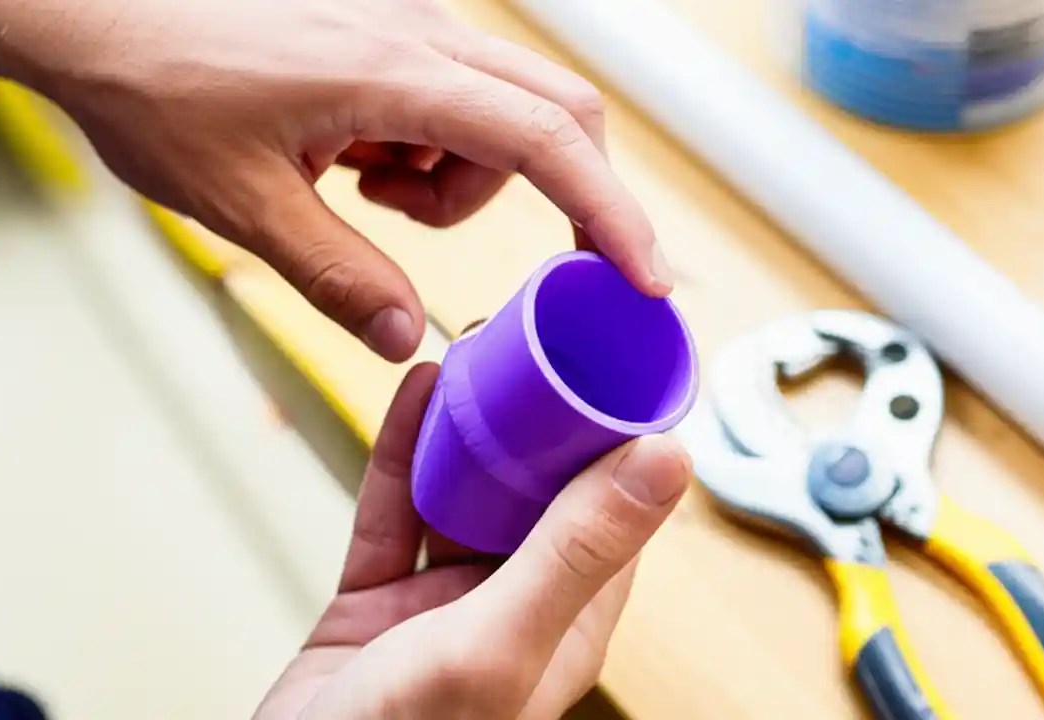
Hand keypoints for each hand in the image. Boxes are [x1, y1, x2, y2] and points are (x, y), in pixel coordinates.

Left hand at [29, 0, 671, 360]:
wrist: (96, 10)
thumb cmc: (157, 88)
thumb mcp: (244, 204)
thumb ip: (336, 275)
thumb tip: (407, 335)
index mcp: (395, 73)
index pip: (547, 142)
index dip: (612, 215)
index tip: (648, 279)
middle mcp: (420, 34)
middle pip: (557, 112)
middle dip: (559, 194)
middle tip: (514, 255)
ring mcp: (407, 26)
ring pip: (503, 113)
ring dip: (465, 178)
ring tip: (365, 189)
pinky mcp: (387, 35)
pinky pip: (456, 98)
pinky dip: (431, 148)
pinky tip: (353, 156)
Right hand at [254, 364, 690, 718]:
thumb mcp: (499, 640)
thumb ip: (576, 550)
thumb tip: (667, 460)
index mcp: (569, 623)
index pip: (614, 513)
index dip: (619, 437)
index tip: (617, 361)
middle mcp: (515, 606)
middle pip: (537, 491)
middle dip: (538, 416)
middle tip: (538, 337)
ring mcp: (443, 602)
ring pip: (463, 491)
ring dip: (469, 424)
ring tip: (479, 345)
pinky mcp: (377, 600)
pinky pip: (393, 509)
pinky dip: (400, 451)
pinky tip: (413, 392)